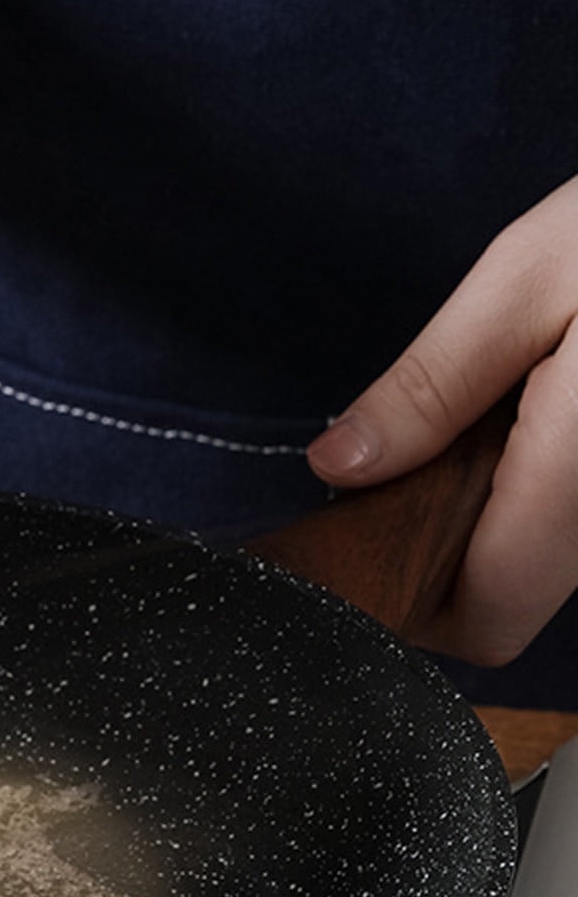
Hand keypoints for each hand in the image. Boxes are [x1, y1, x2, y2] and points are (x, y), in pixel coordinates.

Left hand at [307, 175, 577, 667]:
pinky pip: (570, 528)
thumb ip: (433, 383)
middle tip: (414, 461)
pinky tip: (528, 427)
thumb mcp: (531, 277)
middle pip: (509, 606)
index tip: (362, 533)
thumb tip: (341, 465)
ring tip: (486, 426)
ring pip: (543, 571)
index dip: (410, 598)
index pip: (486, 619)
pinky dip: (530, 498)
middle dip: (441, 556)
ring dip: (487, 525)